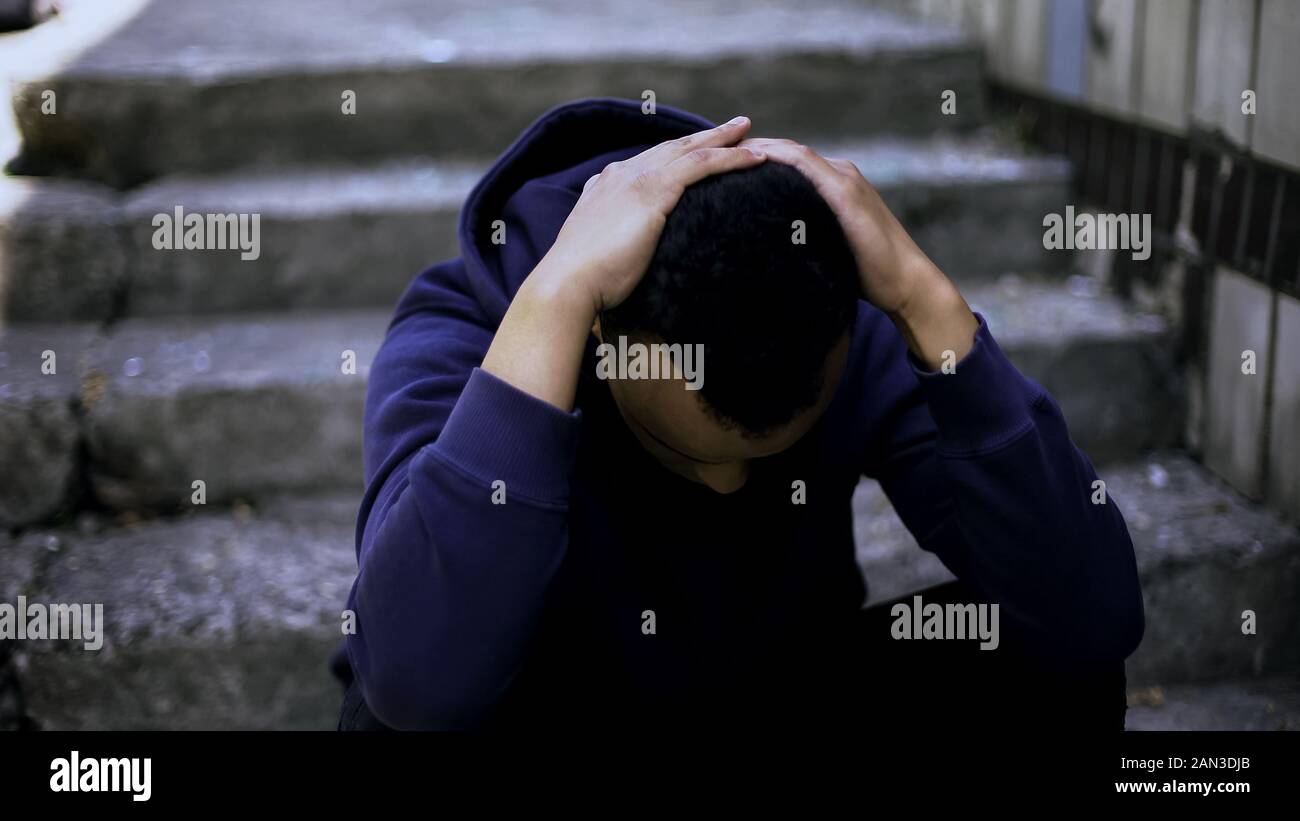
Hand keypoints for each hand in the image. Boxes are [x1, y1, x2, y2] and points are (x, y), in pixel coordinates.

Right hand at [533, 116, 766, 314]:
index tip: (698, 150)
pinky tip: (756, 158)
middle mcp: (622, 175)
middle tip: (733, 127)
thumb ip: (609, 242)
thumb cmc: (582, 282)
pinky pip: (703, 165)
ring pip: (692, 149)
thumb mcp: (597, 253)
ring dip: (724, 138)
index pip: (649, 163)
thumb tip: (619, 253)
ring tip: (749, 130)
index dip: (677, 155)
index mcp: (606, 186)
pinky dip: (732, 158)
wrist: (568, 283)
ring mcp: (638, 179)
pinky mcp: (655, 191)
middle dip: (704, 136)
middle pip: (672, 148)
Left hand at [742, 138, 976, 366]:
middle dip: (748, 149)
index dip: (753, 158)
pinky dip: (780, 157)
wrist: (904, 284)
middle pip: (785, 152)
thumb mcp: (825, 249)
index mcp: (834, 184)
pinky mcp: (847, 193)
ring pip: (793, 152)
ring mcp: (845, 180)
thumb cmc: (866, 275)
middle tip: (709, 151)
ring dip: (757, 147)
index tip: (719, 163)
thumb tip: (765, 249)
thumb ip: (801, 238)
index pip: (787, 162)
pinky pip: (808, 166)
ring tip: (721, 150)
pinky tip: (753, 158)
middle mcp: (840, 174)